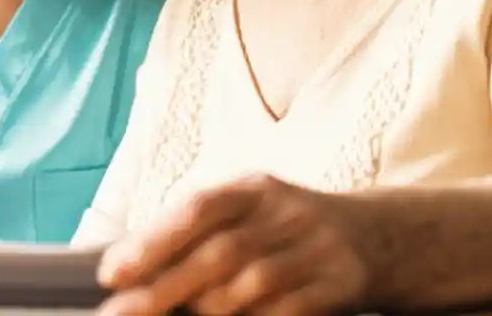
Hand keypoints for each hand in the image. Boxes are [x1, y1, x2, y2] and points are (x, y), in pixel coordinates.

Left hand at [97, 174, 368, 315]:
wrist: (379, 237)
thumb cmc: (286, 230)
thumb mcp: (249, 213)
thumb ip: (198, 233)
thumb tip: (131, 267)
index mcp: (254, 189)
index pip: (198, 208)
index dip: (152, 240)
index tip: (112, 272)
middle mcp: (286, 213)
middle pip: (219, 254)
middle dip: (165, 288)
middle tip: (123, 313)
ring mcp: (316, 250)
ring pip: (251, 287)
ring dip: (207, 310)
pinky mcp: (339, 286)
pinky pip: (288, 312)